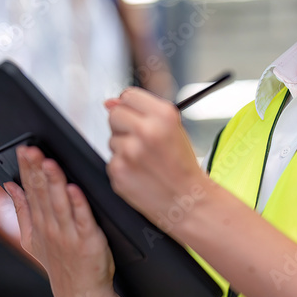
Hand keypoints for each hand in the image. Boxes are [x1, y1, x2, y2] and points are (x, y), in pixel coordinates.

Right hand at [4, 146, 115, 296]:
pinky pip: (82, 219)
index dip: (26, 169)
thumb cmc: (60, 263)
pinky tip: (73, 189)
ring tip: (49, 162)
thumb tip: (9, 185)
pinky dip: (78, 204)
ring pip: (59, 203)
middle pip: (42, 193)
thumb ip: (21, 210)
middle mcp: (51, 227)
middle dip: (36, 169)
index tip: (23, 150)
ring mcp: (69, 234)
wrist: (80, 294)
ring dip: (54, 182)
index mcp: (38, 224)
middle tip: (32, 149)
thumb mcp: (32, 240)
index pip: (30, 190)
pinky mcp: (89, 240)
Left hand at [104, 88, 208, 236]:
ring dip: (124, 148)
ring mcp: (129, 151)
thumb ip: (143, 112)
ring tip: (145, 161)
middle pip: (115, 115)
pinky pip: (111, 160)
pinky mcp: (118, 170)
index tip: (137, 117)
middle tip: (142, 141)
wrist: (187, 201)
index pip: (129, 95)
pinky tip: (139, 173)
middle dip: (124, 126)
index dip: (132, 107)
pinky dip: (122, 166)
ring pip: (111, 139)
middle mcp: (146, 130)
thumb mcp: (173, 130)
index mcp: (163, 115)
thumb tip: (109, 103)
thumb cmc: (181, 166)